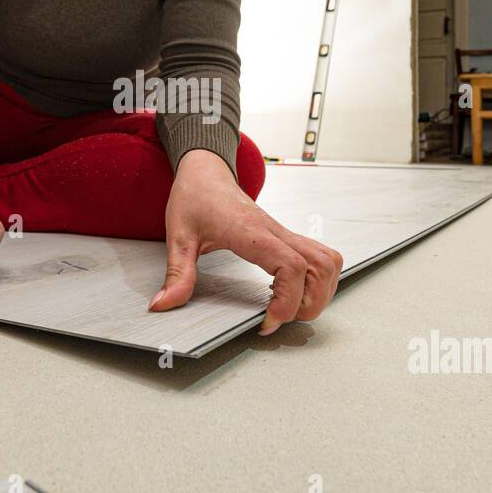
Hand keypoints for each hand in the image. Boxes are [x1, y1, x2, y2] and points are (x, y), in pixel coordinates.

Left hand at [149, 151, 342, 335]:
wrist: (205, 170)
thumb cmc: (195, 196)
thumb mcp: (178, 236)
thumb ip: (176, 273)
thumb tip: (164, 304)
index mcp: (251, 232)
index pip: (291, 267)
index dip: (287, 301)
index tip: (267, 321)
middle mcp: (274, 232)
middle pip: (319, 267)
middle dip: (310, 303)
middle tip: (281, 319)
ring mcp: (283, 233)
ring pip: (327, 260)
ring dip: (320, 290)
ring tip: (291, 308)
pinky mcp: (284, 236)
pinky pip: (318, 255)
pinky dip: (317, 278)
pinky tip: (292, 291)